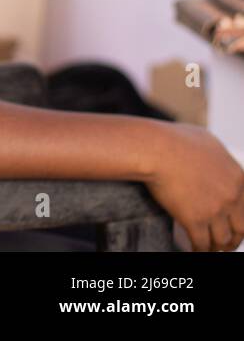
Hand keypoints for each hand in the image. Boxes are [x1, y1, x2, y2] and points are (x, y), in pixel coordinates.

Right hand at [145, 122, 243, 250]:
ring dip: (216, 247)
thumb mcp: (206, 140)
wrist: (154, 148)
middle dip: (233, 239)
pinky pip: (201, 243)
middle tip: (226, 243)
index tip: (234, 225)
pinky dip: (199, 250)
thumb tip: (214, 159)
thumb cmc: (174, 139)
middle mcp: (231, 196)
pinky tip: (195, 250)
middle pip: (240, 227)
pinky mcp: (194, 220)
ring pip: (222, 239)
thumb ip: (217, 155)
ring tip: (210, 249)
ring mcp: (214, 209)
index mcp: (237, 177)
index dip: (240, 219)